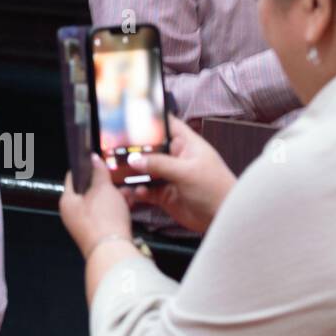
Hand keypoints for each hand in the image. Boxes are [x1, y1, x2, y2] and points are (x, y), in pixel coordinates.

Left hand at [59, 154, 132, 257]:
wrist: (113, 251)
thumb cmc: (104, 217)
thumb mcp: (103, 188)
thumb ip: (99, 172)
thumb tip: (93, 158)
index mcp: (67, 201)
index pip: (72, 177)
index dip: (85, 166)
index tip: (97, 161)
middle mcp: (72, 214)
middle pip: (88, 191)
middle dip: (105, 184)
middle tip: (117, 179)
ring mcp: (84, 225)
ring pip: (100, 203)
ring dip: (114, 196)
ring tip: (127, 192)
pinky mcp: (97, 234)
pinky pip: (106, 216)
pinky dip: (116, 209)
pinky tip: (129, 205)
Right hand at [122, 114, 235, 232]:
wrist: (222, 217)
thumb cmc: (214, 188)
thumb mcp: (186, 172)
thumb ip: (159, 164)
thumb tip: (134, 159)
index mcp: (186, 144)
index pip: (167, 125)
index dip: (151, 120)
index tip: (129, 118)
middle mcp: (175, 158)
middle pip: (150, 149)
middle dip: (133, 151)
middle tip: (113, 151)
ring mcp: (169, 177)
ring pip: (144, 171)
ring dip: (132, 174)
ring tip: (117, 175)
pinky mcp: (164, 195)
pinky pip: (145, 190)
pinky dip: (136, 192)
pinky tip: (131, 194)